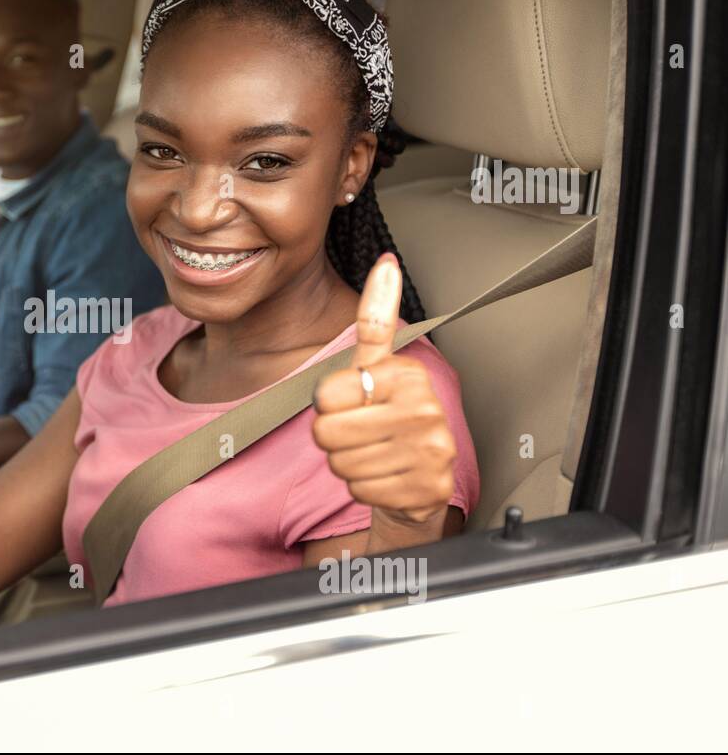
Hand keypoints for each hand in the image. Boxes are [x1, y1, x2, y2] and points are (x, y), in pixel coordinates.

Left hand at [311, 253, 456, 530]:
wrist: (420, 476)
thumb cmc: (390, 415)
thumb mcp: (378, 366)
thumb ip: (376, 321)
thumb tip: (385, 264)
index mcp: (407, 375)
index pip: (325, 394)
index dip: (329, 404)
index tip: (355, 403)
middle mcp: (424, 410)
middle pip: (326, 432)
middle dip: (334, 438)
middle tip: (361, 434)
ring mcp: (429, 452)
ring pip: (340, 463)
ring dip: (348, 464)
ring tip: (375, 453)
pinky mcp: (425, 488)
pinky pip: (359, 490)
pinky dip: (364, 488)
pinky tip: (385, 476)